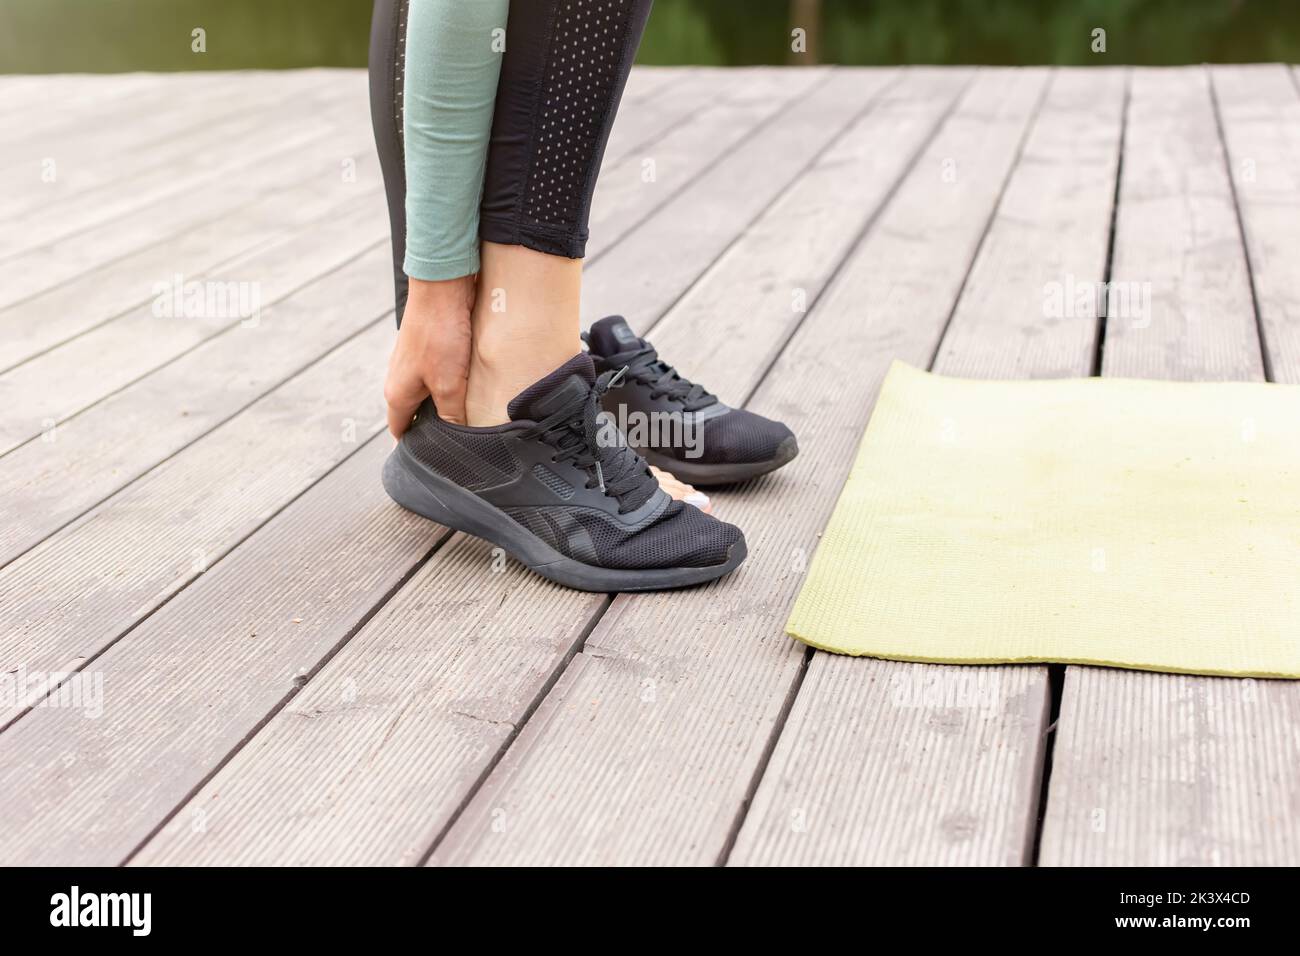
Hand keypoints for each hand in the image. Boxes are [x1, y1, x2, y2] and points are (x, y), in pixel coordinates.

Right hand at [384, 275, 475, 434]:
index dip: (416, 447)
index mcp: (398, 394)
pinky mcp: (428, 348)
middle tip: (460, 440)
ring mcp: (413, 363)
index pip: (399, 431)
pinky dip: (451, 384)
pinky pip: (438, 375)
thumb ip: (451, 415)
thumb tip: (457, 438)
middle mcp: (399, 379)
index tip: (436, 460)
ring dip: (446, 404)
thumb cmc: (440, 334)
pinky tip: (471, 386)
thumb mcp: (449, 384)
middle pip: (415, 414)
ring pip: (429, 394)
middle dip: (435, 427)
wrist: (443, 285)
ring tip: (469, 415)